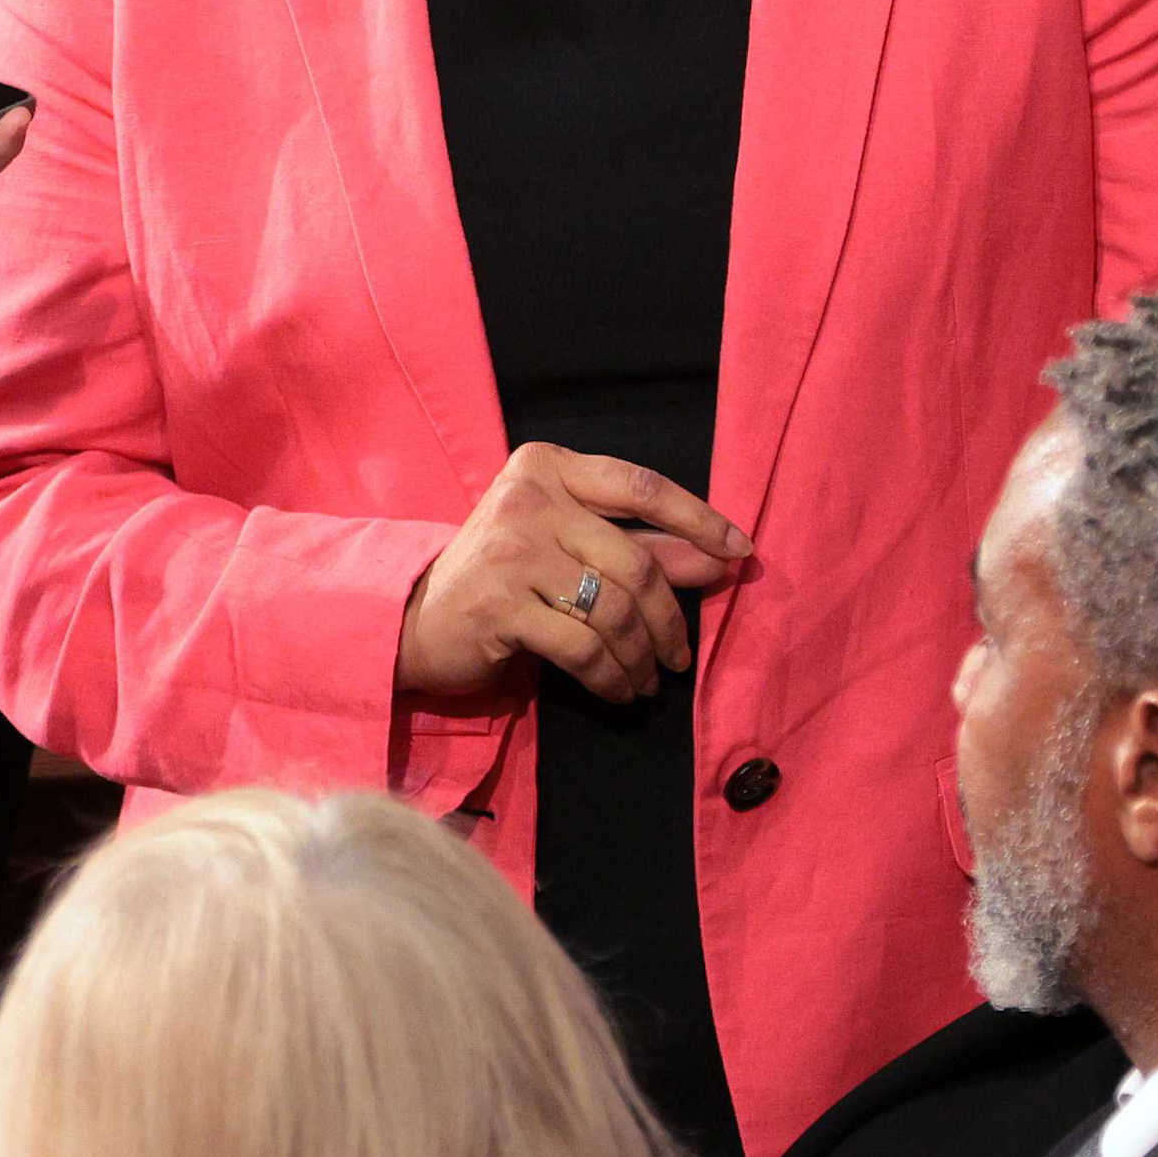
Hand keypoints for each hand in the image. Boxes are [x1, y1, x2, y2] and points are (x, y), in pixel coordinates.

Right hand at [399, 441, 750, 702]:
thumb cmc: (504, 576)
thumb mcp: (568, 546)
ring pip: (612, 609)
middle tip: (680, 654)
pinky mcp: (500, 604)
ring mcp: (511, 550)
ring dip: (642, 655)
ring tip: (649, 679)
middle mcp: (527, 498)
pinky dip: (612, 676)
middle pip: (634, 560)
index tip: (739, 552)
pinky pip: (583, 648)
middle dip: (668, 617)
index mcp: (546, 466)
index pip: (640, 486)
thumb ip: (640, 545)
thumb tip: (720, 559)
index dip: (698, 519)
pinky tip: (620, 690)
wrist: (417, 620)